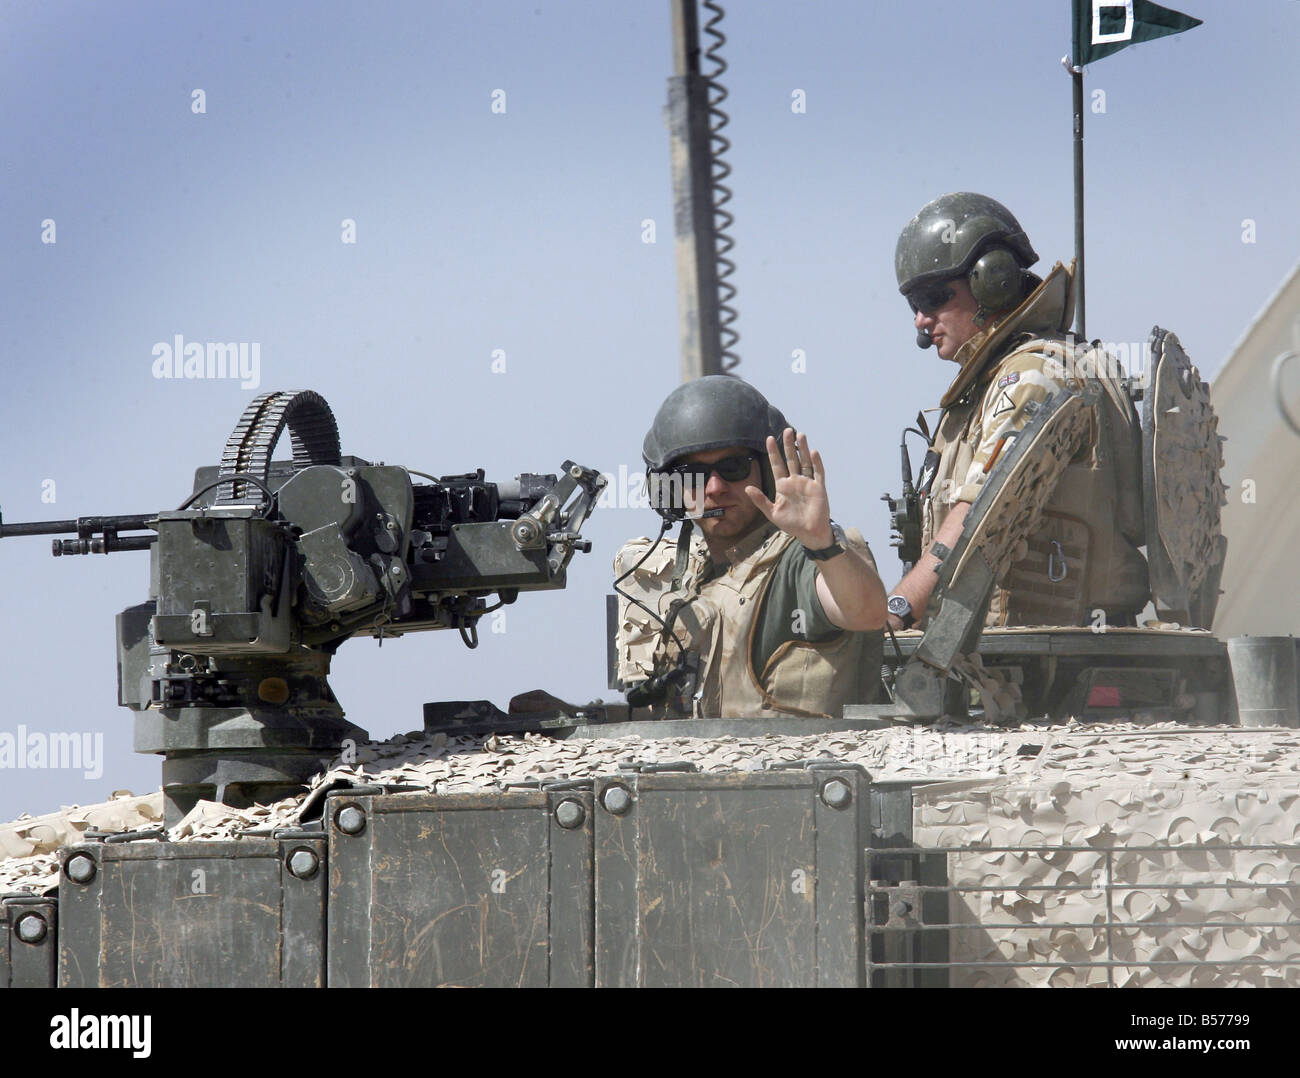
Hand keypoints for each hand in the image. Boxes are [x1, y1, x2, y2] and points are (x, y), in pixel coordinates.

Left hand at [745, 428, 833, 548]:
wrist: (809, 533)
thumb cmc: (791, 524)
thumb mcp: (772, 513)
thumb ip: (760, 500)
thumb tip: (747, 488)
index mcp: (782, 486)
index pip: (776, 465)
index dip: (773, 452)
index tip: (768, 439)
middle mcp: (795, 481)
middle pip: (791, 459)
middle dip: (788, 445)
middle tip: (786, 430)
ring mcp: (807, 483)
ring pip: (804, 462)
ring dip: (802, 449)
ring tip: (800, 435)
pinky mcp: (819, 487)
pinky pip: (818, 472)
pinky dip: (816, 463)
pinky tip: (813, 452)